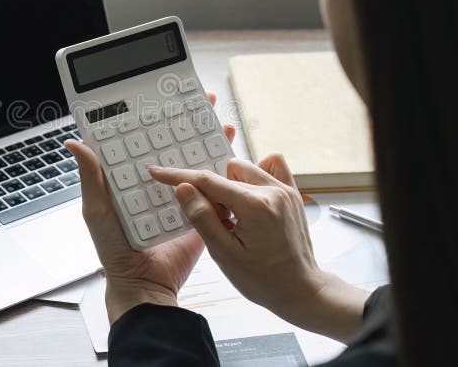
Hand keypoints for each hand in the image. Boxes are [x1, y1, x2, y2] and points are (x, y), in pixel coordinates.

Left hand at [64, 92, 235, 323]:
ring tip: (219, 123)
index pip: (142, 140)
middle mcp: (155, 181)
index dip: (152, 118)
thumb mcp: (97, 210)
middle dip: (188, 122)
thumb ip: (91, 177)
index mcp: (130, 177)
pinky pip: (213, 188)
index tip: (164, 96)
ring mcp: (178, 194)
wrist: (144, 285)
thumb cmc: (113, 250)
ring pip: (195, 160)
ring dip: (208, 141)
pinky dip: (224, 172)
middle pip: (173, 144)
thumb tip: (74, 143)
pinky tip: (231, 157)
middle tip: (200, 101)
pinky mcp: (198, 210)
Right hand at [150, 154, 368, 342]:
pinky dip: (255, 176)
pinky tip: (250, 198)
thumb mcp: (224, 254)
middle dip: (213, 190)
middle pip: (226, 171)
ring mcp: (285, 190)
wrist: (300, 290)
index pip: (207, 181)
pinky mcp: (292, 193)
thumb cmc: (262, 279)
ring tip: (234, 216)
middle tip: (217, 220)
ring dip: (232, 184)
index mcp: (254, 206)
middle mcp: (272, 190)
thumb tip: (183, 187)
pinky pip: (271, 166)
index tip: (158, 172)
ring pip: (245, 168)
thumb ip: (202, 218)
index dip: (178, 176)